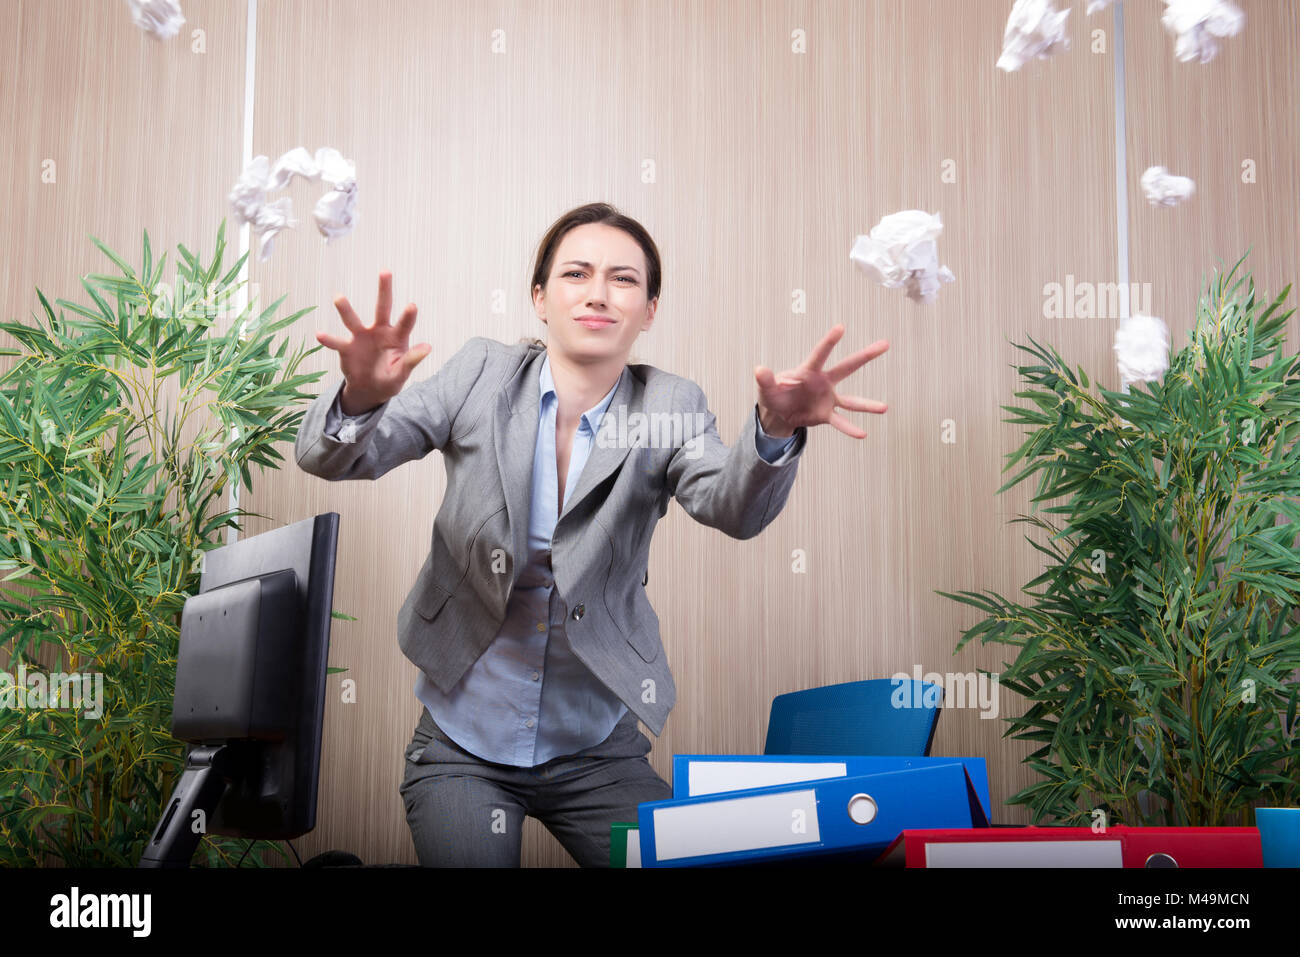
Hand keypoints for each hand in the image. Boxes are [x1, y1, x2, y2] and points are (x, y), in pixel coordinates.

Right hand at [317, 271, 430, 414]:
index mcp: (397, 337)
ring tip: (338, 297)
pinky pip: (336, 342)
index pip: (404, 324)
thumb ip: (412, 360)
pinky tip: (319, 335)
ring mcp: (361, 337)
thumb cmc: (390, 378)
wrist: (369, 389)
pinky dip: (328, 339)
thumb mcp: (402, 372)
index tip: (412, 306)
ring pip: (353, 320)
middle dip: (384, 290)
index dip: (408, 316)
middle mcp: (379, 331)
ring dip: (346, 309)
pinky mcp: (347, 348)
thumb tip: (428, 347)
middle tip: (385, 271)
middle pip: (382, 307)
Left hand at [754, 324, 888, 438]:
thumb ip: (766, 380)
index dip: (829, 341)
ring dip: (867, 404)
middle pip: (847, 367)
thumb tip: (759, 369)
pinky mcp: (826, 414)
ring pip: (852, 401)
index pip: (820, 354)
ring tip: (884, 408)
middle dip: (866, 355)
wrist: (779, 412)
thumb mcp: (766, 388)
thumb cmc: (773, 394)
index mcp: (809, 371)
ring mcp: (828, 398)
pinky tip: (863, 433)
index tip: (841, 327)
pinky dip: (850, 428)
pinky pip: (841, 422)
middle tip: (885, 344)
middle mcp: (823, 382)